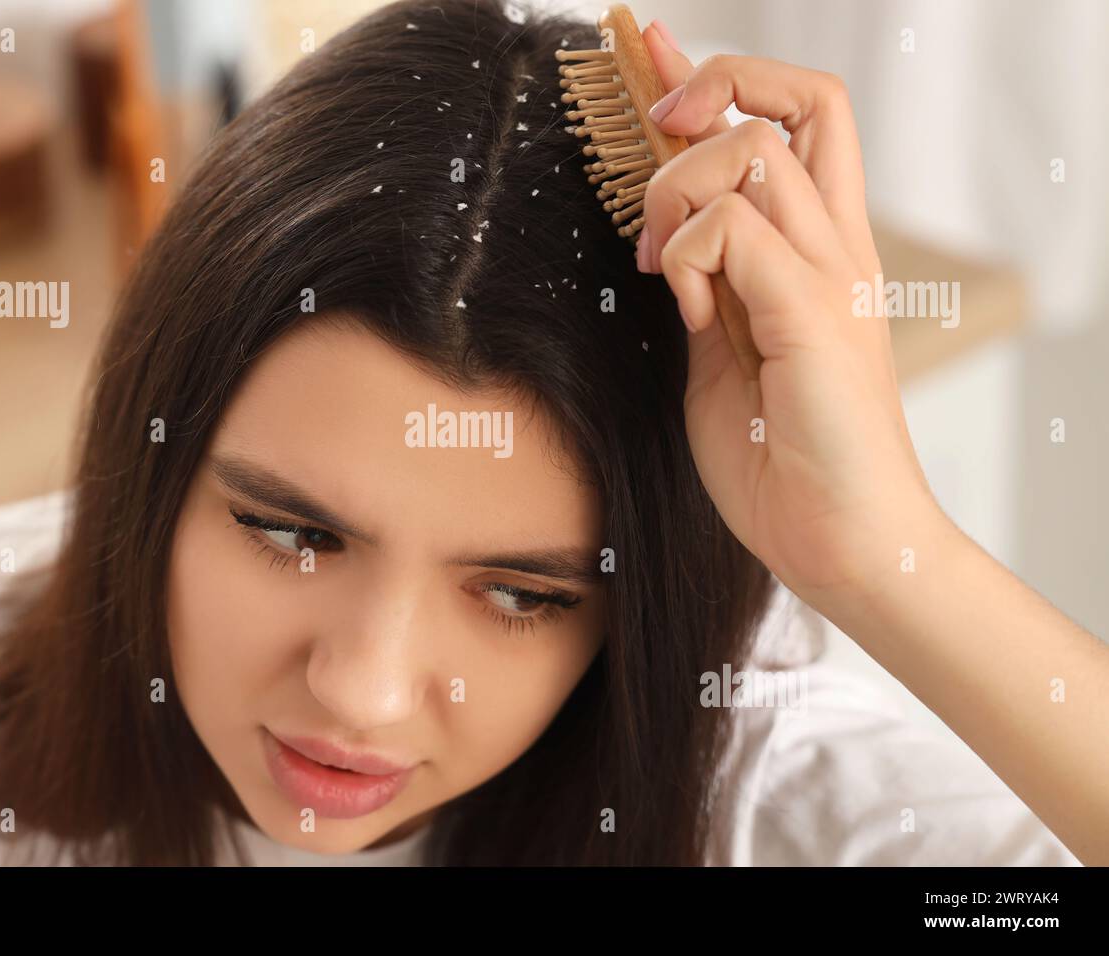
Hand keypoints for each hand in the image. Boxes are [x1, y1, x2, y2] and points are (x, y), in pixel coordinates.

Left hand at [638, 23, 948, 603]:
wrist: (835, 541)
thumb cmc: (780, 464)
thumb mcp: (721, 359)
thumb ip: (705, 292)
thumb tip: (666, 242)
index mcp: (820, 256)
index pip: (788, 126)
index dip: (717, 78)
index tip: (648, 61)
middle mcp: (836, 249)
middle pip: (804, 98)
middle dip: (713, 86)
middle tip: (659, 140)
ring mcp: (832, 275)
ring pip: (753, 151)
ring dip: (677, 191)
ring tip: (659, 264)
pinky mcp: (814, 313)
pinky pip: (735, 229)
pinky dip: (688, 256)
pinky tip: (687, 311)